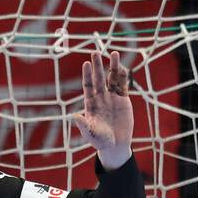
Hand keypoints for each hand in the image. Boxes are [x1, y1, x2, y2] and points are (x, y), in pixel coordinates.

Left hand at [74, 50, 138, 170]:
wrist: (115, 146)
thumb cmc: (100, 141)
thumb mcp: (91, 134)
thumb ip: (84, 125)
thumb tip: (74, 115)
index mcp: (91, 104)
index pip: (88, 86)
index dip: (87, 75)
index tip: (86, 64)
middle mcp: (101, 98)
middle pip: (99, 79)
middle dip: (97, 66)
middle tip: (95, 52)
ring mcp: (112, 98)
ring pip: (112, 79)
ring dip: (113, 67)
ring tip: (114, 54)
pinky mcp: (123, 100)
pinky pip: (123, 86)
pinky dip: (123, 77)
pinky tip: (123, 67)